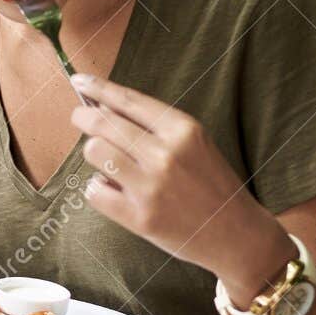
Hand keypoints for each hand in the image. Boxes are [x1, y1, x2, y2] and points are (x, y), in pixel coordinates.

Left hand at [69, 73, 294, 296]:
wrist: (237, 234)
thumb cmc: (211, 184)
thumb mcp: (195, 144)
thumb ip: (155, 127)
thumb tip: (103, 108)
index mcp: (183, 130)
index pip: (129, 101)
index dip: (98, 88)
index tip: (79, 81)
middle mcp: (166, 155)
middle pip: (103, 124)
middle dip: (83, 118)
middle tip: (79, 118)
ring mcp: (152, 187)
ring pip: (94, 153)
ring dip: (94, 154)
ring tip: (107, 161)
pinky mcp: (140, 218)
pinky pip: (95, 191)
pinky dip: (98, 189)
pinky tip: (114, 191)